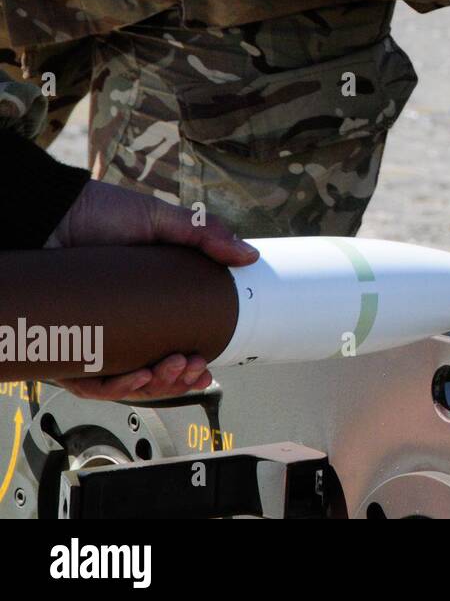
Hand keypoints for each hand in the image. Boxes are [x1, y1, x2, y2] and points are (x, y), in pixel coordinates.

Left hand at [45, 180, 254, 399]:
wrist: (49, 211)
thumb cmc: (95, 211)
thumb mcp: (159, 220)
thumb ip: (205, 234)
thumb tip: (248, 256)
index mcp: (141, 305)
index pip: (167, 346)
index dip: (188, 367)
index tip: (207, 368)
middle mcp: (114, 326)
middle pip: (149, 372)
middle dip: (177, 381)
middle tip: (194, 366)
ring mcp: (87, 337)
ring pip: (122, 385)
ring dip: (155, 386)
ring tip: (174, 367)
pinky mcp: (59, 344)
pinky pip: (87, 384)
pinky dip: (115, 388)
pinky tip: (139, 377)